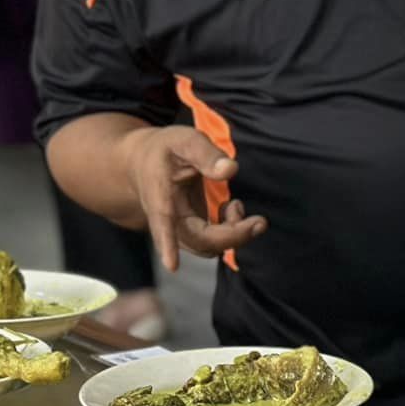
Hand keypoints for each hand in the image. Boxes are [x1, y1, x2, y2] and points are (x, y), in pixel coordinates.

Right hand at [121, 125, 266, 270]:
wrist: (144, 163)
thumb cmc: (165, 150)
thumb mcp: (183, 140)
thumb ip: (206, 153)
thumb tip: (231, 170)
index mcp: (159, 193)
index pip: (163, 220)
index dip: (167, 242)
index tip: (171, 265)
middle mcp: (167, 219)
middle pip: (198, 241)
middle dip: (232, 236)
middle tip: (260, 222)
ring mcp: (178, 230)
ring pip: (207, 247)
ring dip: (233, 234)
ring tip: (237, 205)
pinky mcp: (191, 232)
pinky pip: (212, 243)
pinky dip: (230, 231)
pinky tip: (231, 209)